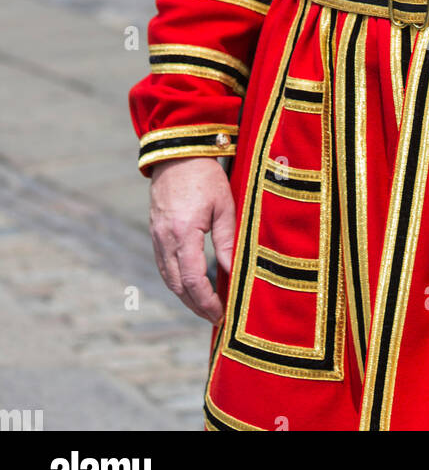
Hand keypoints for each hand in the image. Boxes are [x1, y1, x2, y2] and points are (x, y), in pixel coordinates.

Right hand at [149, 157, 235, 322]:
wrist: (177, 152)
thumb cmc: (206, 176)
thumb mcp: (224, 206)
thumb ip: (227, 240)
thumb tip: (232, 272)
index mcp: (183, 233)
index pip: (193, 280)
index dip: (206, 301)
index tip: (220, 314)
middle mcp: (165, 239)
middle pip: (178, 285)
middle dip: (196, 305)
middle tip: (215, 317)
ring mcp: (157, 236)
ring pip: (168, 277)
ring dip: (185, 295)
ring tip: (205, 306)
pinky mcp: (155, 231)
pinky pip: (163, 264)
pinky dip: (177, 279)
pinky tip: (190, 284)